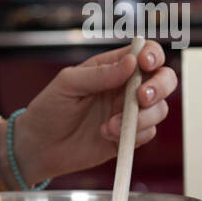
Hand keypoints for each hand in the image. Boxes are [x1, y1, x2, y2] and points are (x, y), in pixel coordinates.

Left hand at [11, 40, 176, 183]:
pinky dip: (133, 135)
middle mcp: (126, 88)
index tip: (146, 64)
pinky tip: (107, 135)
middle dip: (160, 86)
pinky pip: (147, 133)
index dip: (153, 55)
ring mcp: (129, 113)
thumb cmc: (49, 109)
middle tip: (142, 98)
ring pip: (159, 108)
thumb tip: (131, 63)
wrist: (38, 147)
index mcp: (113, 67)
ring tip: (110, 125)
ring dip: (142, 117)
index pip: (145, 53)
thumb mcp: (68, 84)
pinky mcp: (128, 137)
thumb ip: (99, 73)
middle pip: (163, 79)